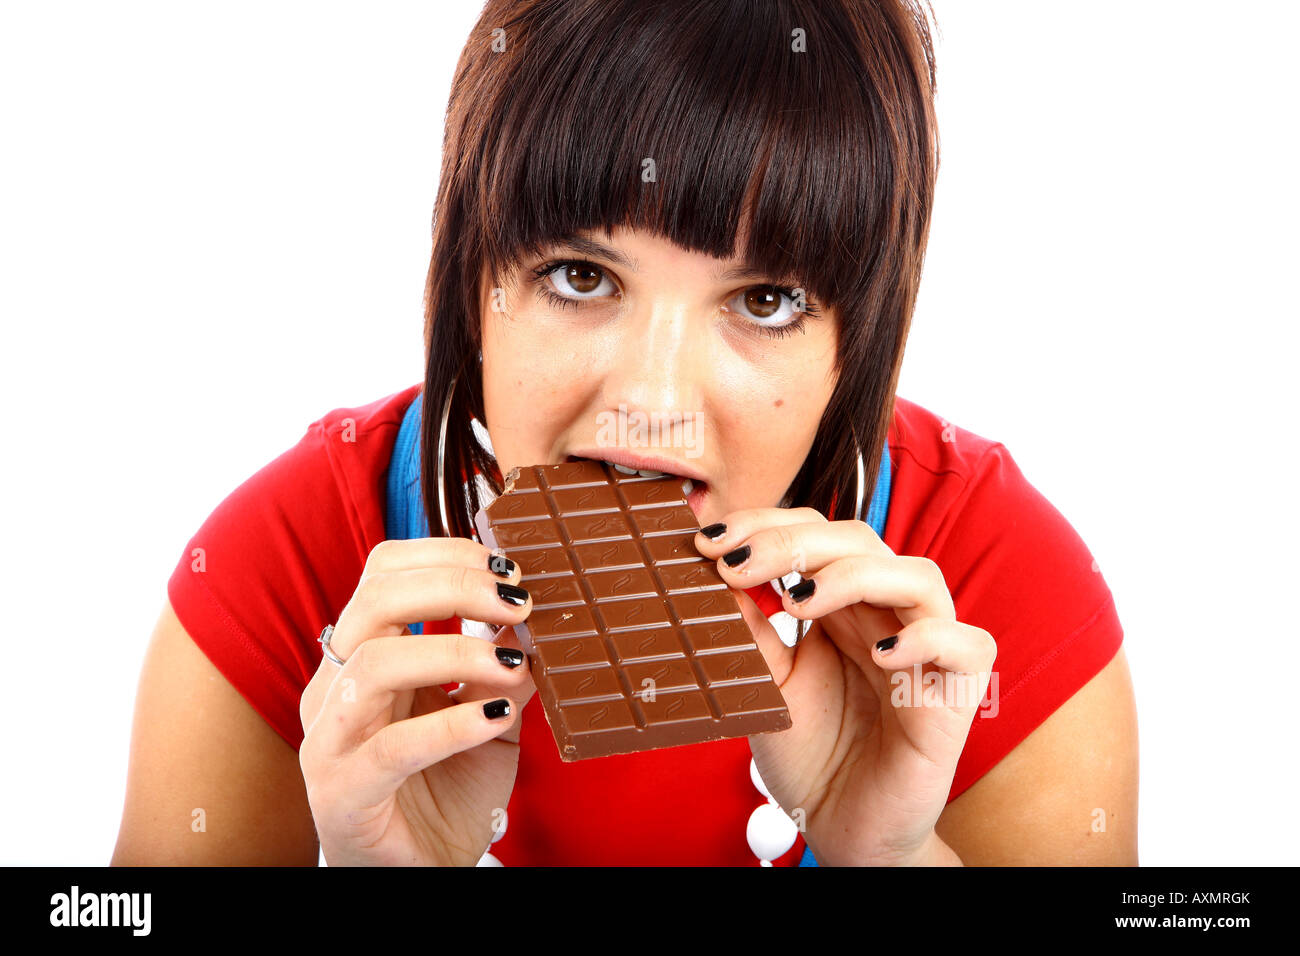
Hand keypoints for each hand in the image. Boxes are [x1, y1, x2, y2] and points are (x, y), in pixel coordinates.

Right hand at [298, 538, 536, 865]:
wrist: (421, 870)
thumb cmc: (448, 787)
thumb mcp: (489, 715)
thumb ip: (502, 668)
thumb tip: (533, 618)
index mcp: (365, 655)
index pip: (384, 573)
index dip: (445, 556)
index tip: (509, 566)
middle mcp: (336, 686)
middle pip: (375, 600)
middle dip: (453, 587)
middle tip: (517, 600)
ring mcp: (330, 739)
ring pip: (374, 664)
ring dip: (455, 652)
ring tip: (512, 666)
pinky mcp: (342, 792)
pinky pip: (391, 748)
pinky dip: (450, 726)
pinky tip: (497, 719)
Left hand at [695, 508, 996, 865]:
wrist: (844, 833)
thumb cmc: (810, 757)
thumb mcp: (765, 686)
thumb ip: (750, 632)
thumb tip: (715, 572)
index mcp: (841, 606)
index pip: (816, 535)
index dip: (767, 526)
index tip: (708, 542)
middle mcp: (886, 617)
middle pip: (861, 542)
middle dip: (793, 542)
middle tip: (736, 563)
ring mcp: (926, 653)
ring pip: (917, 576)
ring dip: (853, 576)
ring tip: (797, 601)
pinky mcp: (958, 697)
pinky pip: (968, 644)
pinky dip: (927, 638)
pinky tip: (878, 655)